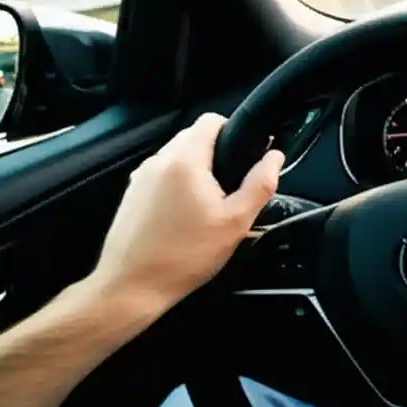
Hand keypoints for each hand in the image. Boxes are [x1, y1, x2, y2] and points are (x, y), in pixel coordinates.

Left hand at [88, 113, 283, 310]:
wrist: (132, 286)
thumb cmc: (185, 256)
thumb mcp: (235, 223)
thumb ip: (260, 185)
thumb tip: (274, 157)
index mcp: (185, 161)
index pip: (211, 120)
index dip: (233, 130)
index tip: (245, 155)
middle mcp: (158, 161)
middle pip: (193, 136)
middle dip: (215, 153)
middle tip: (230, 187)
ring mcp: (140, 177)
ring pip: (176, 156)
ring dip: (195, 169)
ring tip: (208, 205)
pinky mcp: (131, 194)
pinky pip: (161, 175)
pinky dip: (177, 184)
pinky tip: (185, 216)